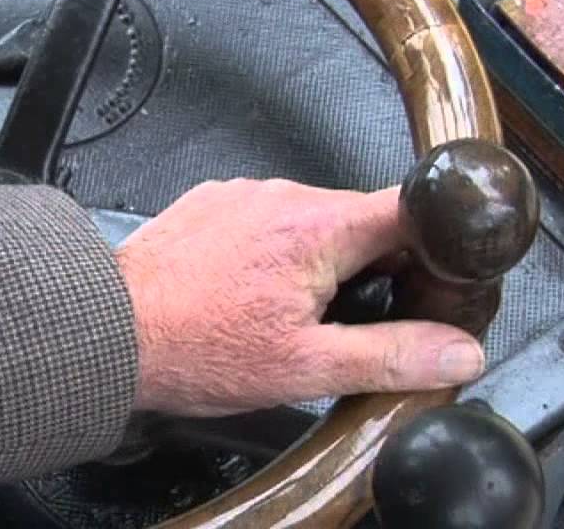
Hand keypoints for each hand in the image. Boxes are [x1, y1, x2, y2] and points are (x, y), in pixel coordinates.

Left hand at [117, 178, 485, 416]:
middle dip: (372, 268)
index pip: (411, 210)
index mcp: (318, 226)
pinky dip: (275, 255)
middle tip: (350, 322)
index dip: (435, 247)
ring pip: (315, 223)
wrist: (106, 331)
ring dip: (321, 263)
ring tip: (289, 317)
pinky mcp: (213, 204)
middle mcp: (283, 195)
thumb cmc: (192, 346)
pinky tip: (250, 297)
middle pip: (363, 220)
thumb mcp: (306, 368)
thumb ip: (391, 356)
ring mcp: (244, 195)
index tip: (436, 281)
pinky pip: (268, 222)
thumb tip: (457, 352)